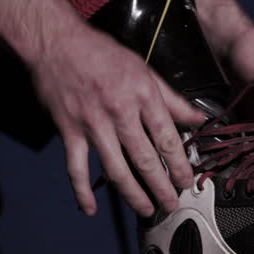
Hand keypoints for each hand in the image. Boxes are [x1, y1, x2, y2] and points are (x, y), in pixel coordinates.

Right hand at [0, 0, 205, 216]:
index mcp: (142, 95)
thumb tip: (196, 118)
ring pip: (116, 169)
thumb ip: (170, 98)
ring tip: (145, 209)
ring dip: (132, 194)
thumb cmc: (101, 53)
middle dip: (161, 187)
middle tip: (171, 204)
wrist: (56, 43)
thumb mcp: (143, 69)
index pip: (167, 138)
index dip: (179, 164)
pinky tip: (89, 209)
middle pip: (145, 159)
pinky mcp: (69, 132)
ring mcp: (93, 125)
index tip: (187, 181)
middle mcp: (120, 112)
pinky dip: (82, 191)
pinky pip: (76, 168)